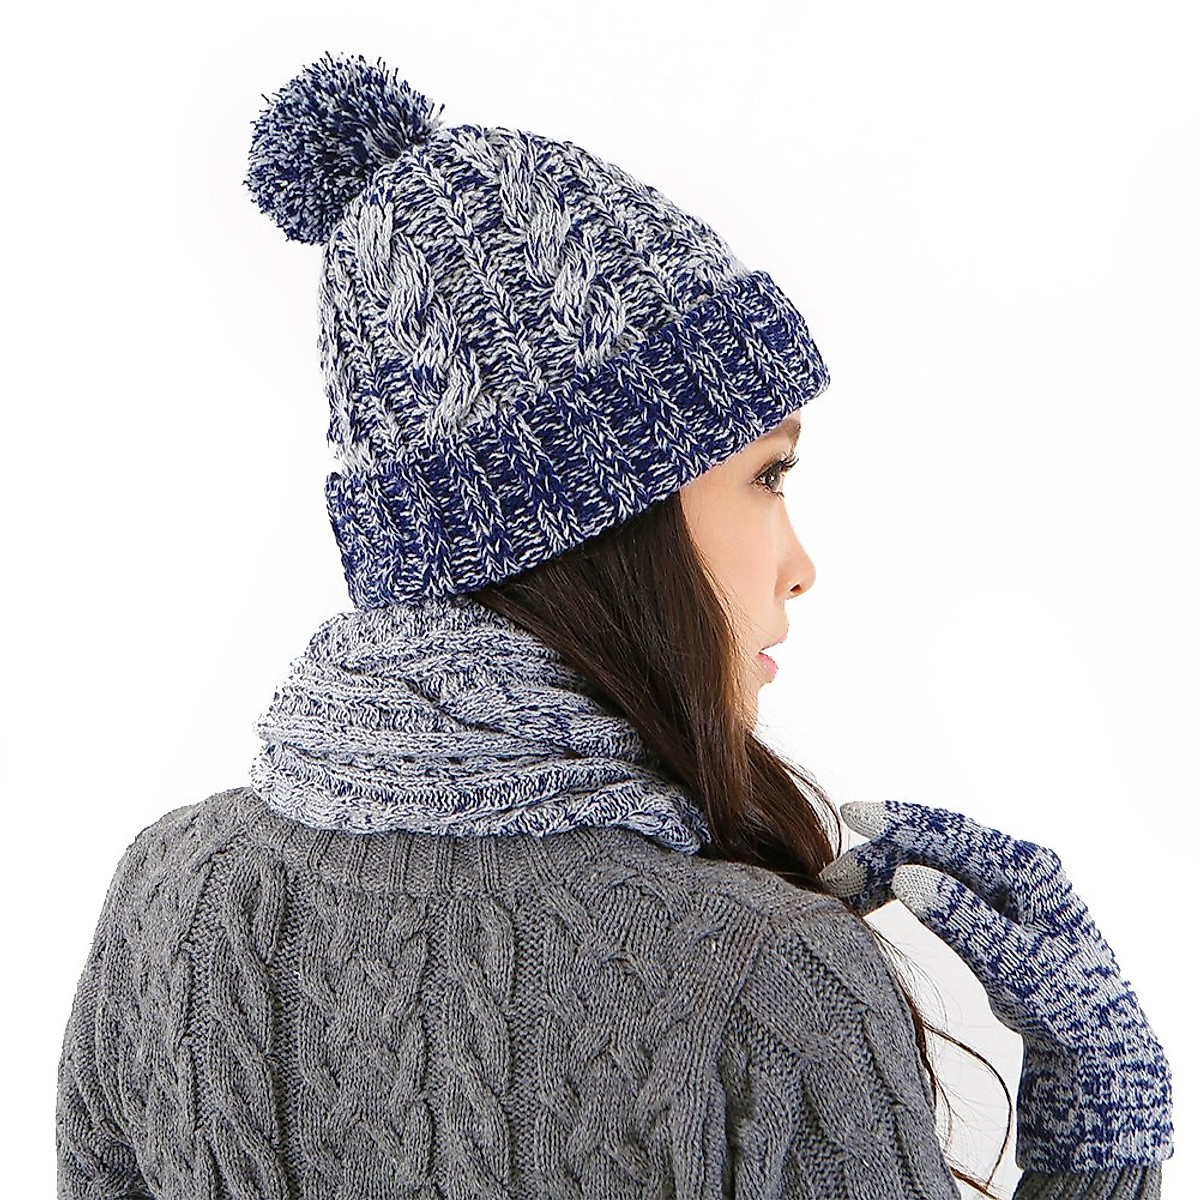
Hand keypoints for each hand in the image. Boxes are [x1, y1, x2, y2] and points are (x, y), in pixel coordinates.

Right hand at [818, 799, 1172, 1172]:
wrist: (1091, 1037)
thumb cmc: (1065, 1006)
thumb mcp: (1014, 966)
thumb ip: (962, 921)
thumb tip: (907, 876)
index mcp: (1027, 867)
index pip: (954, 833)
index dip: (901, 822)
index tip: (852, 815)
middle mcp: (1011, 863)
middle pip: (932, 844)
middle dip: (880, 854)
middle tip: (831, 879)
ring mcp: (996, 881)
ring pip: (925, 861)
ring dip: (882, 870)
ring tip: (840, 893)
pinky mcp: (982, 901)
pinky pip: (929, 880)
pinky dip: (895, 886)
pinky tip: (866, 900)